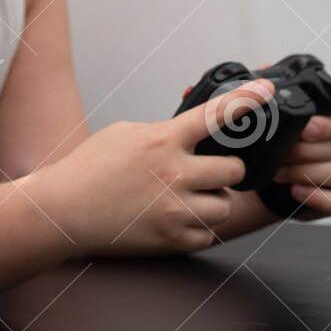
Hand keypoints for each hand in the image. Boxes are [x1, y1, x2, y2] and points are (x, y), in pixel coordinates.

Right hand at [46, 78, 274, 256]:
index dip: (246, 100)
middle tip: (204, 173)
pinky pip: (207, 233)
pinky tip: (174, 219)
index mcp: (162, 141)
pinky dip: (196, 227)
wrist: (63, 211)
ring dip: (213, 200)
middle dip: (223, 171)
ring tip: (187, 199)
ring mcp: (176, 209)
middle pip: (233, 170)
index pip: (214, 115)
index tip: (267, 91)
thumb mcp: (124, 134)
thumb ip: (163, 133)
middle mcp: (174, 174)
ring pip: (225, 205)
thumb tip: (192, 137)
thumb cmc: (88, 169)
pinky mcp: (173, 238)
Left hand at [270, 105, 330, 219]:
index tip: (306, 127)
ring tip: (278, 173)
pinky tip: (296, 192)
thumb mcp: (275, 119)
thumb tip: (263, 79)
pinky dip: (317, 197)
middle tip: (280, 154)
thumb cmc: (278, 145)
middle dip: (306, 151)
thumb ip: (274, 97)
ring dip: (305, 173)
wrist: (272, 180)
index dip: (326, 125)